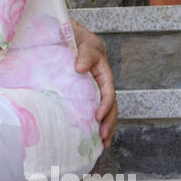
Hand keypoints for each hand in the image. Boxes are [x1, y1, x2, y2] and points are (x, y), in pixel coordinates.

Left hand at [72, 21, 116, 145]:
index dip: (105, 106)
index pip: (108, 92)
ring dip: (105, 127)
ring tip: (102, 144)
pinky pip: (92, 110)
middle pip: (110, 106)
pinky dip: (94, 123)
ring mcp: (94, 90)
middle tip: (103, 137)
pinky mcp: (86, 95)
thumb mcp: (83, 43)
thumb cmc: (78, 39)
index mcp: (104, 73)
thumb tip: (80, 68)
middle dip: (109, 122)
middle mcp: (102, 84)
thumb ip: (84, 54)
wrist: (70, 36)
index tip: (98, 117)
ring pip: (105, 111)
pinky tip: (92, 136)